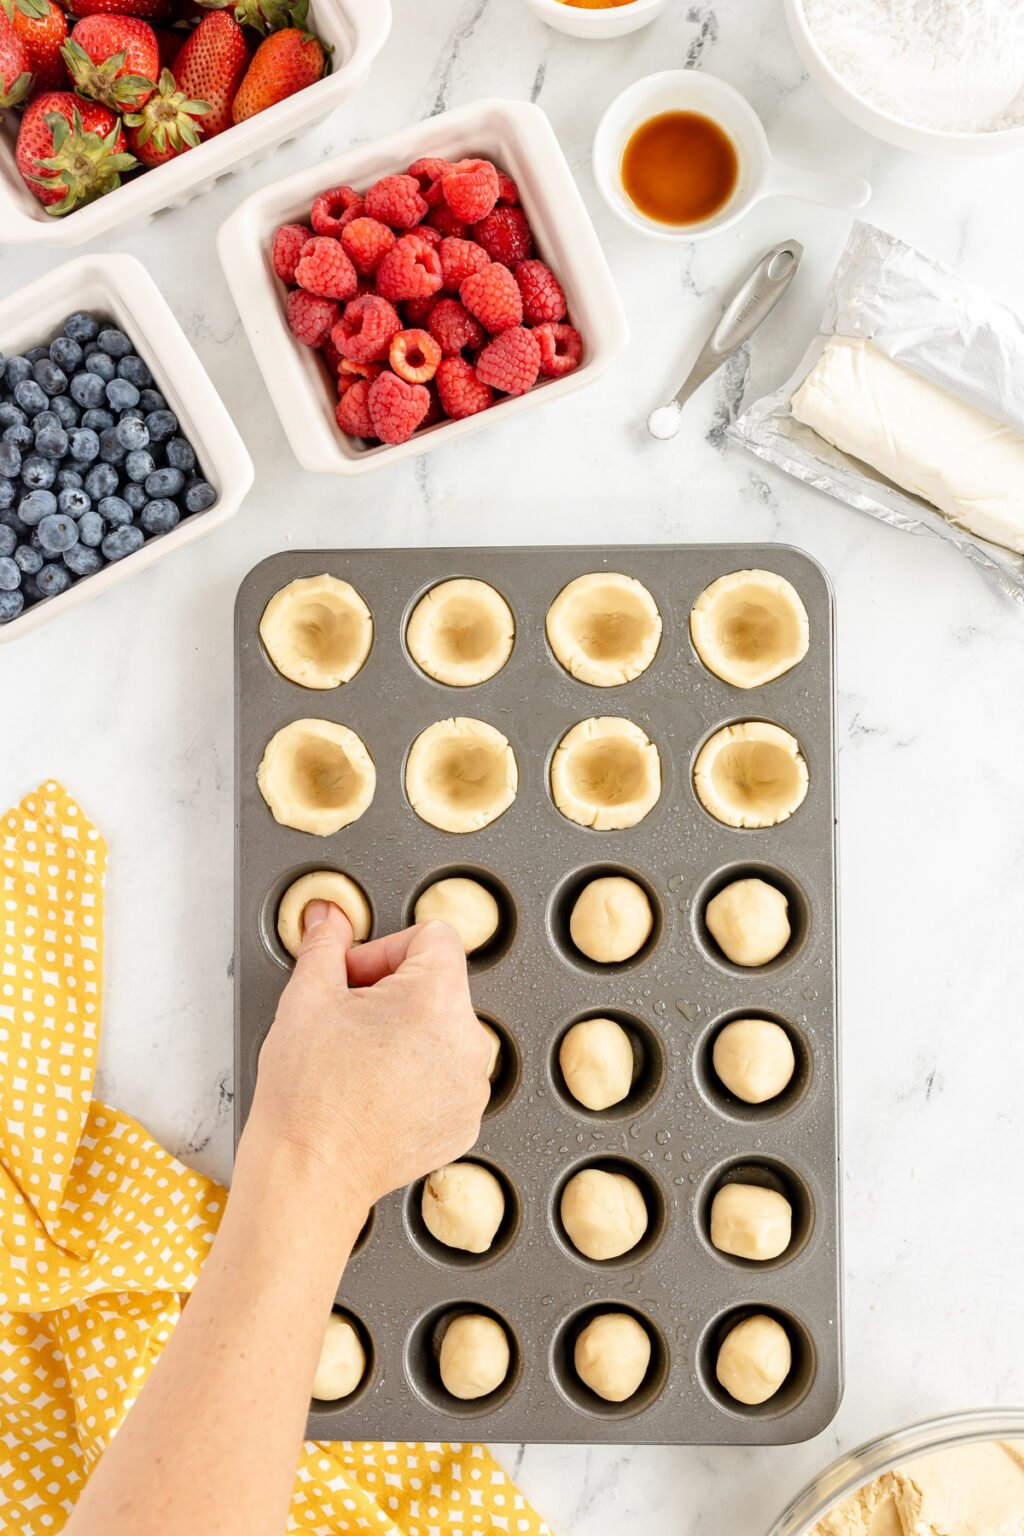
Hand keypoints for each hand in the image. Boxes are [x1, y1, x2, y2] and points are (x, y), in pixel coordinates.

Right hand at [247, 903, 492, 1219]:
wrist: (310, 1175)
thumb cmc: (308, 1094)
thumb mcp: (307, 997)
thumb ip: (326, 944)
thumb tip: (329, 916)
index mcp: (438, 998)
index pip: (432, 938)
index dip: (386, 949)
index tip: (354, 977)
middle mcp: (469, 1040)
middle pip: (439, 987)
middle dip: (393, 993)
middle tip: (347, 1022)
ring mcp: (472, 1087)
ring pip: (443, 1034)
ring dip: (407, 1036)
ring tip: (358, 1063)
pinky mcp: (465, 1123)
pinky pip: (448, 1079)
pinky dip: (419, 1078)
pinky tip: (376, 1094)